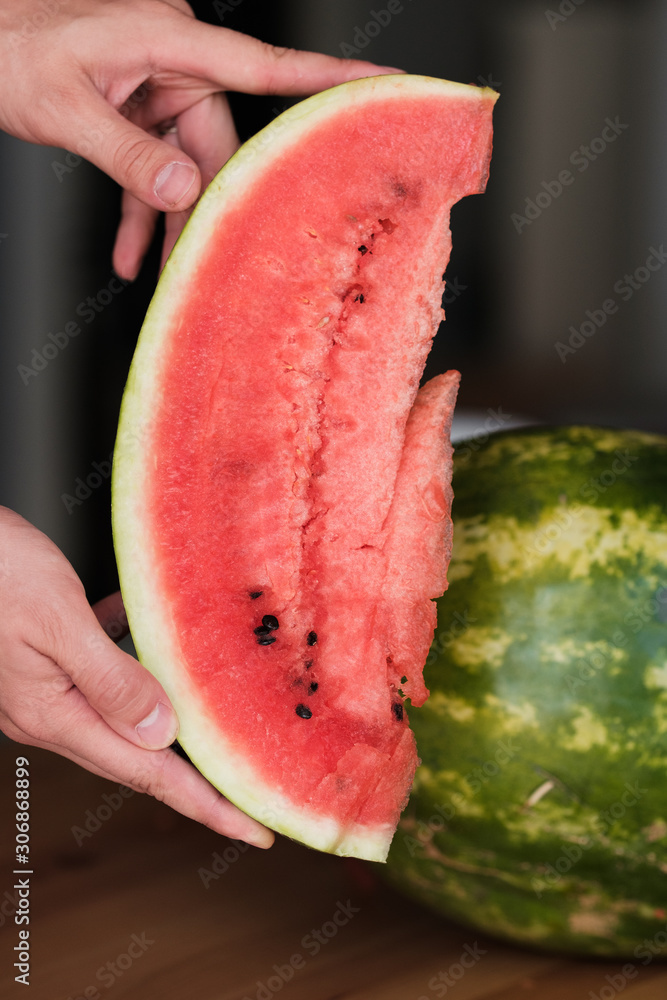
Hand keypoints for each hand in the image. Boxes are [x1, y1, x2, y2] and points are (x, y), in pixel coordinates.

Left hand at [0, 0, 398, 277]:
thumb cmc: (7, 49)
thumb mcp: (64, 106)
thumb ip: (124, 152)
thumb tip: (183, 191)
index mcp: (169, 41)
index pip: (265, 67)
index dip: (329, 82)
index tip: (386, 89)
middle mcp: (174, 62)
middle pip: (223, 146)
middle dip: (216, 211)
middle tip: (219, 268)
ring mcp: (156, 86)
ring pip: (191, 168)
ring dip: (175, 225)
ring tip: (166, 279)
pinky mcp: (137, 109)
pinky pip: (154, 168)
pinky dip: (143, 212)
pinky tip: (132, 257)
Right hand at [0, 507, 273, 847]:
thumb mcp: (55, 622)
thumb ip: (110, 678)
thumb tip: (162, 732)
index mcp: (55, 713)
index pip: (147, 773)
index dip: (205, 804)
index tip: (251, 831)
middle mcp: (48, 710)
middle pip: (138, 753)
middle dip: (194, 775)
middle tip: (246, 788)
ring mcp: (40, 686)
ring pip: (120, 709)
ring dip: (163, 714)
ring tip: (209, 716)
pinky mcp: (36, 656)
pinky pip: (97, 665)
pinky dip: (127, 654)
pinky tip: (141, 627)